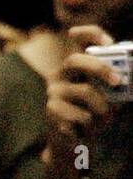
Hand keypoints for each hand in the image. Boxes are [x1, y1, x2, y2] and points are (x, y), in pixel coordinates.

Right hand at [45, 26, 119, 152]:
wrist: (75, 143)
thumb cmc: (94, 114)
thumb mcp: (110, 96)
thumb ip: (118, 82)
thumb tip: (130, 74)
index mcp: (75, 66)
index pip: (79, 40)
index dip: (91, 35)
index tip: (109, 43)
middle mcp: (60, 75)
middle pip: (75, 60)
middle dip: (100, 68)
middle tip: (119, 81)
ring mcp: (53, 92)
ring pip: (86, 92)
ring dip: (102, 108)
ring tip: (102, 119)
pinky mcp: (52, 111)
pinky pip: (82, 114)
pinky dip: (91, 124)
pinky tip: (85, 129)